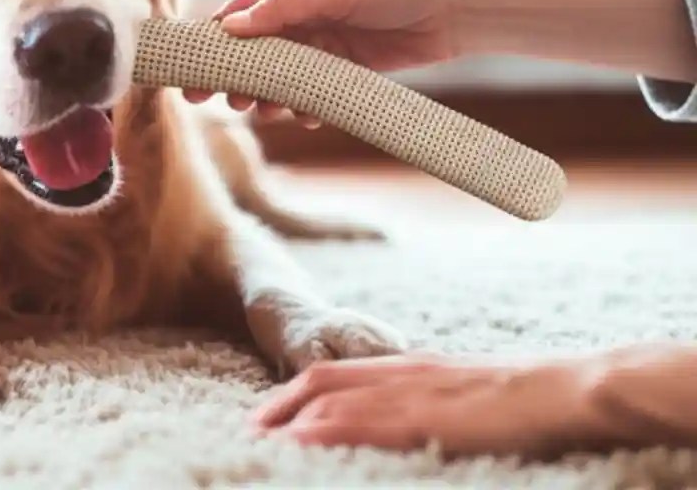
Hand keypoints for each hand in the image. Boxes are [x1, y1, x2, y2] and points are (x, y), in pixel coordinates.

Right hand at [184, 0, 460, 123]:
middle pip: (256, 49)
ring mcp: (325, 41)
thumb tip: (232, 25)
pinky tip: (305, 115)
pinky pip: (311, 90)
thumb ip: (284, 8)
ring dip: (270, 95)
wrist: (459, 8)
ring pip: (281, 74)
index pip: (243, 11)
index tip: (195, 67)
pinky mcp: (345, 66)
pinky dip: (303, 104)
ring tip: (265, 111)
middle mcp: (305, 12)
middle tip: (225, 102)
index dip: (217, 39)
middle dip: (239, 76)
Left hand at [252, 354, 619, 460]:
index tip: (268, 414)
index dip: (293, 392)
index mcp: (406, 365)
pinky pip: (358, 423)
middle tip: (248, 432)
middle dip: (276, 406)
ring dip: (286, 422)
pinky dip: (320, 433)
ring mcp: (407, 393)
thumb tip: (406, 422)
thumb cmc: (524, 398)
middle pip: (317, 380)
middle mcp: (398, 372)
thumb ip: (424, 400)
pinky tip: (295, 446)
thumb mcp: (460, 391)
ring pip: (328, 401)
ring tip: (257, 444)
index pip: (333, 371)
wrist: (564, 390)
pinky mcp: (421, 418)